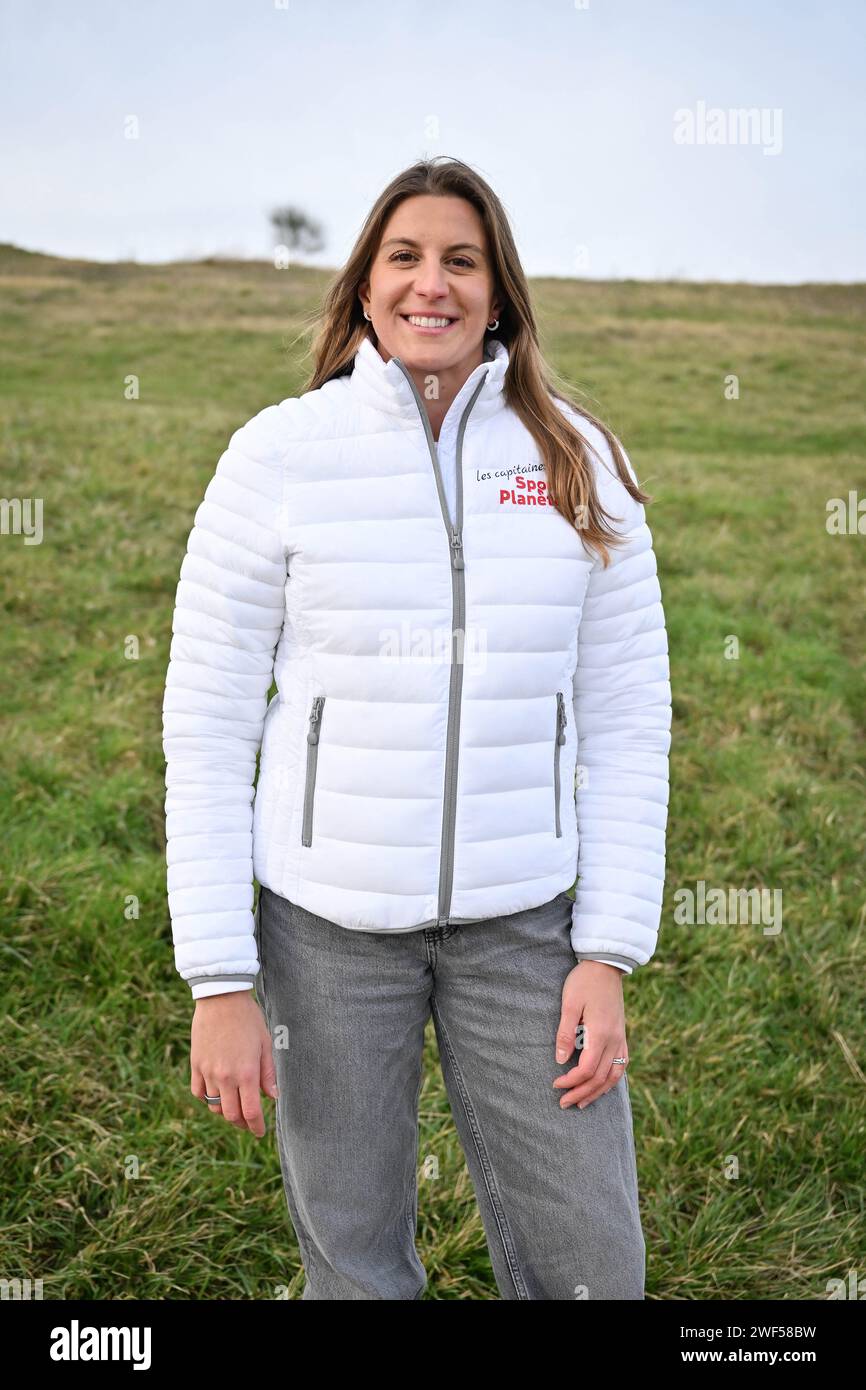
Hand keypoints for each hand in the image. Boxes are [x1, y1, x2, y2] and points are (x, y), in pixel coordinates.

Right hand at [190, 990, 278, 1137]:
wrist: (221, 998)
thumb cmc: (248, 1018)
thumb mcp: (265, 1044)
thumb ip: (268, 1073)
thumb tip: (273, 1097)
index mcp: (246, 1072)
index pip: (251, 1112)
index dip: (256, 1126)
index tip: (260, 1132)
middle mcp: (226, 1077)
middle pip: (231, 1115)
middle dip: (241, 1123)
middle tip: (249, 1122)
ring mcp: (208, 1072)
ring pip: (214, 1106)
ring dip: (225, 1111)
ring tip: (234, 1107)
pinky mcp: (195, 1065)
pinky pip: (199, 1092)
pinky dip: (208, 1098)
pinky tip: (217, 1093)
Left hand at [552, 960, 628, 1108]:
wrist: (606, 965)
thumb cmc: (584, 981)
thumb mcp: (569, 1003)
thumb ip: (565, 1033)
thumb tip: (560, 1061)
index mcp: (601, 1033)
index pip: (586, 1069)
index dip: (571, 1082)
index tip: (555, 1085)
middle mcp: (614, 1040)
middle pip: (600, 1078)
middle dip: (581, 1093)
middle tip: (563, 1103)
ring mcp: (621, 1038)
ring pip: (613, 1076)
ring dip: (598, 1092)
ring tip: (582, 1103)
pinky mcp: (622, 1034)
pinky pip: (621, 1065)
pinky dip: (611, 1080)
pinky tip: (602, 1085)